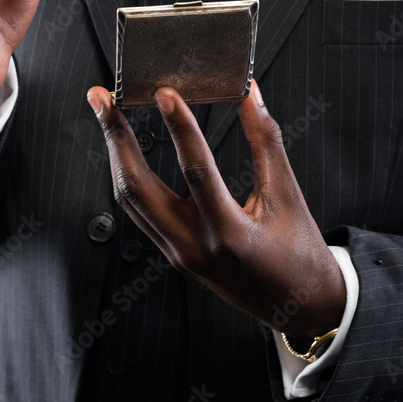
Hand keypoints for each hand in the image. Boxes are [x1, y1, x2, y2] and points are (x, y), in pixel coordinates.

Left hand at [87, 81, 345, 338]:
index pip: (196, 172)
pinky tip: (126, 150)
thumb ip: (266, 140)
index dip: (180, 128)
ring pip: (130, 200)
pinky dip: (129, 176)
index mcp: (230, 235)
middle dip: (116, 137)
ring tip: (107, 114)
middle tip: (101, 97)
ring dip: (116, 154)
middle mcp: (194, 247)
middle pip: (136, 188)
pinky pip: (139, 213)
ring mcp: (179, 254)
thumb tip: (251, 94)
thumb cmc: (299, 255)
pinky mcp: (174, 254)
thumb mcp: (288, 194)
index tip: (165, 93)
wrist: (300, 308)